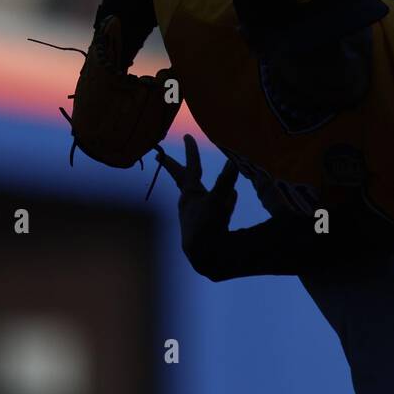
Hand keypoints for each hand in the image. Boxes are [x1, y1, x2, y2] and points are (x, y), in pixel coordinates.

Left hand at [156, 134, 238, 279]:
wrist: (201, 257)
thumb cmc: (205, 228)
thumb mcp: (216, 203)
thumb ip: (225, 183)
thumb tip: (233, 162)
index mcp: (190, 193)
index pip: (191, 167)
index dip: (191, 151)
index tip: (187, 136)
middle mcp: (189, 200)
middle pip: (181, 178)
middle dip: (172, 166)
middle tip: (159, 156)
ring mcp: (195, 212)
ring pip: (201, 192)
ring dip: (205, 185)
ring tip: (210, 179)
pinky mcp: (203, 223)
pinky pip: (215, 206)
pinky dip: (224, 202)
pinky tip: (231, 200)